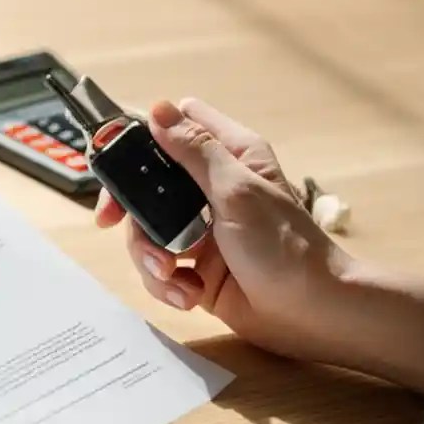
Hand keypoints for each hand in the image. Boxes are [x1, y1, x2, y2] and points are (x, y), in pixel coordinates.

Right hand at [95, 98, 353, 364]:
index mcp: (229, 157)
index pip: (177, 127)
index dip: (141, 139)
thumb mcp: (236, 192)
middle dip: (131, 211)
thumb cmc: (285, 246)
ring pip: (147, 230)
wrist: (313, 314)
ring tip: (172, 276)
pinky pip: (160, 268)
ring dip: (149, 256)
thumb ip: (195, 151)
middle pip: (147, 184)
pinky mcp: (196, 268)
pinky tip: (188, 295)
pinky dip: (167, 283)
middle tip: (110, 223)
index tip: (116, 164)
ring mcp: (201, 230)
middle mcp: (211, 188)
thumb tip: (158, 109)